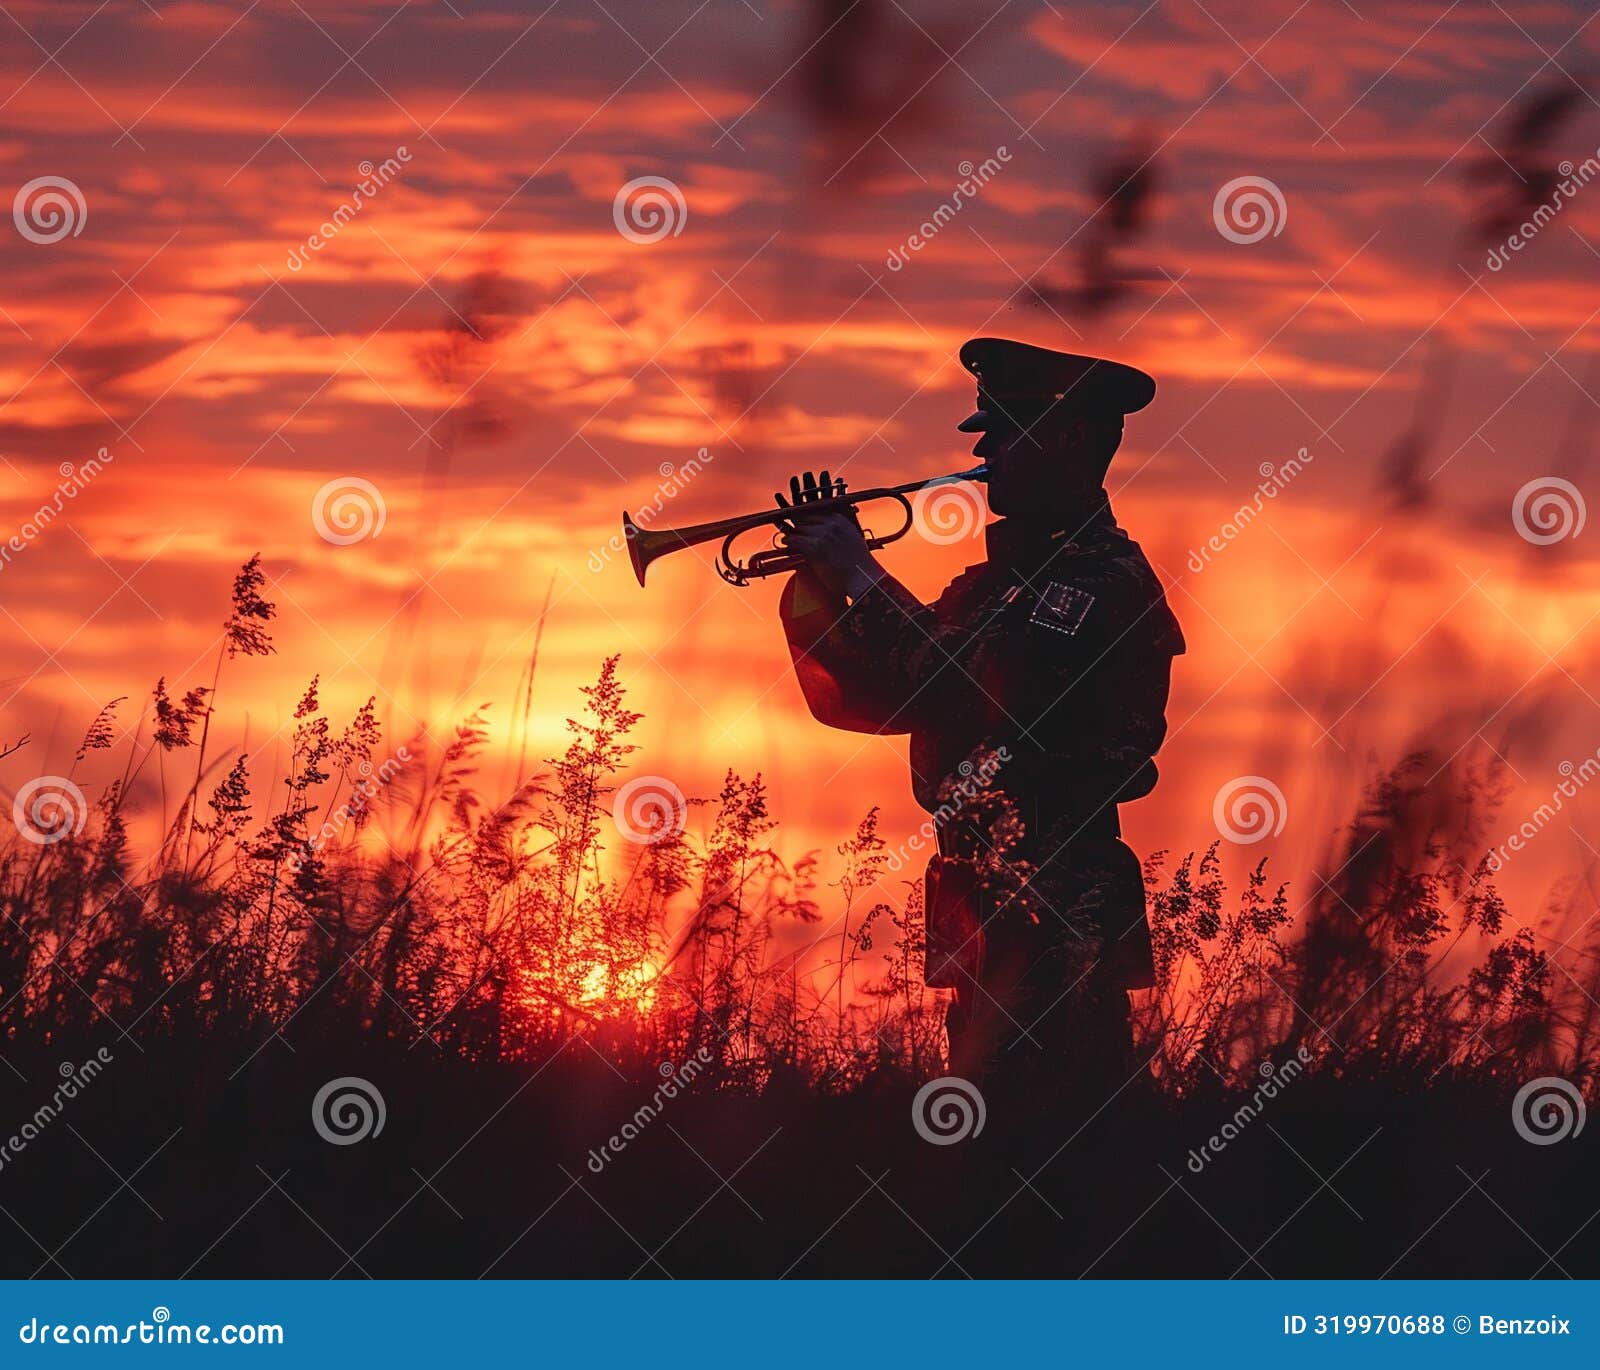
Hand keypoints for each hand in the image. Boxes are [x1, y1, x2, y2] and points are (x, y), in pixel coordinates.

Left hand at [774, 470, 880, 599]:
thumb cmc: (859, 564)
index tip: (801, 521)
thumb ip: (842, 531)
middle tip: (792, 529)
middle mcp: (831, 524)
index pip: (817, 512)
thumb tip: (832, 532)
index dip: (807, 518)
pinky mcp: (814, 547)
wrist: (862, 578)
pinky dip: (788, 540)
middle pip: (806, 519)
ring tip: (786, 537)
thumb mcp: (854, 540)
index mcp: (840, 520)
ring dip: (792, 533)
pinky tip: (785, 542)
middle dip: (799, 525)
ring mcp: (822, 535)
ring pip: (799, 528)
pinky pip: (795, 539)